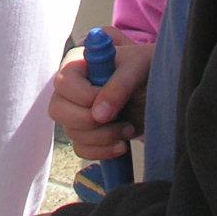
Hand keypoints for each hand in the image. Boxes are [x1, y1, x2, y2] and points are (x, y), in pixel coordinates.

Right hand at [47, 29, 151, 160]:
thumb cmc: (146, 67)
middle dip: (89, 121)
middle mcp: (71, 88)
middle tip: (117, 118)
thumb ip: (118, 85)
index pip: (63, 83)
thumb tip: (98, 115)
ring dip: (102, 137)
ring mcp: (76, 112)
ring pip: (72, 133)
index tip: (109, 99)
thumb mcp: (137, 67)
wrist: (158, 88)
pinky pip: (81, 149)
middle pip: (57, 110)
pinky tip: (122, 145)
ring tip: (128, 128)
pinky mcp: (86, 132)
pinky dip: (102, 151)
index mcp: (78, 64)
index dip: (84, 96)